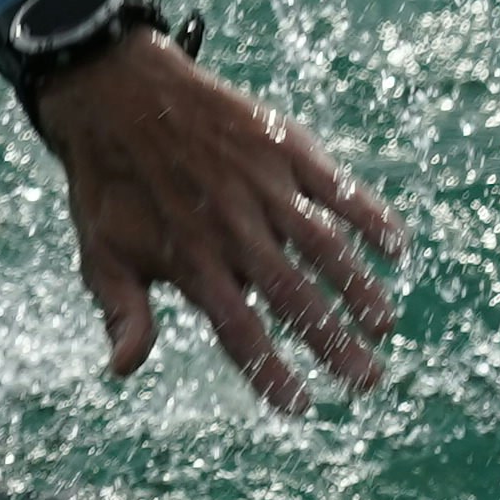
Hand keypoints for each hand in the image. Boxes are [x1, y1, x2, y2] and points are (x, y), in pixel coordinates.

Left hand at [19, 33, 406, 411]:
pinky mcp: (284, 146)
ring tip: (385, 326)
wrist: (114, 92)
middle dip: (335, 343)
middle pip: (295, 298)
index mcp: (191, 261)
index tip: (300, 407)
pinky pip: (337, 186)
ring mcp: (264, 184)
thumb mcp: (100, 253)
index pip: (240, 330)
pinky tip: (399, 247)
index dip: (270, 372)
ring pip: (325, 246)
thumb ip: (122, 312)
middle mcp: (234, 227)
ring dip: (360, 288)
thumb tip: (122, 370)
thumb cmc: (108, 185)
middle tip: (368, 382)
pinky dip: (371, 215)